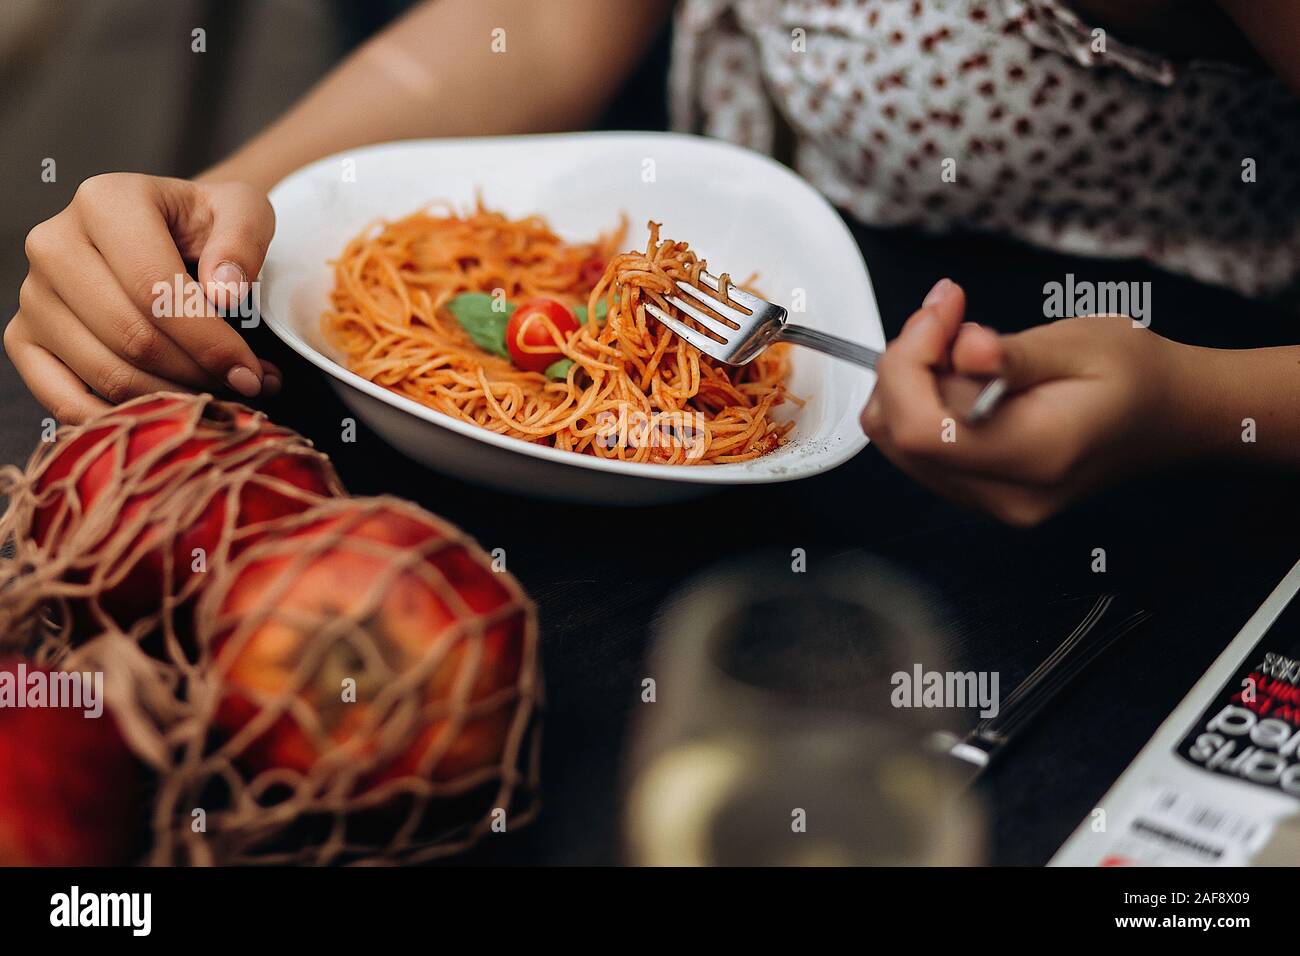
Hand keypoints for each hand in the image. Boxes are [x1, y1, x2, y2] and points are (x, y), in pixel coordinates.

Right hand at [5, 173, 278, 423]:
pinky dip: (118, 420)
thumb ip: (243, 243)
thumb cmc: (208, 225)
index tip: (251, 374)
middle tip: (243, 388)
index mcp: (104, 201)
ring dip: (171, 399)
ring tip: (219, 396)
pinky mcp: (23, 337)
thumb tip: (225, 294)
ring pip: (106, 372)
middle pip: (132, 337)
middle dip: (197, 375)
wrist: (167, 231)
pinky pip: (62, 399)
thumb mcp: (244, 212)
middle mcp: (54, 244)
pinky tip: (164, 416)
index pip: (155, 289)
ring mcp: (32, 295)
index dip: (209, 342)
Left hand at [860, 279, 1184, 525]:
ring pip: (898, 440)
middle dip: (908, 364)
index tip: (939, 314)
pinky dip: (924, 400)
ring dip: (913, 381)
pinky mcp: (977, 491)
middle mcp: (1003, 495)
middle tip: (949, 317)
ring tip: (963, 346)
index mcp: (1032, 459)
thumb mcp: (1081, 345)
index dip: (908, 365)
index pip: (921, 430)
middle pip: (898, 434)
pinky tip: (964, 374)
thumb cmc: (1135, 378)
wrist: (1170, 416)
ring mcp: (986, 501)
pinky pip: (918, 447)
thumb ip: (1013, 355)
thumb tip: (965, 350)